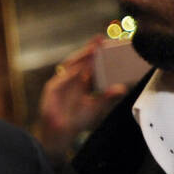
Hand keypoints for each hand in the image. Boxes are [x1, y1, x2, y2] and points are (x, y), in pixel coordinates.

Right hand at [35, 37, 128, 159]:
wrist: (61, 134)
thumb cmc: (76, 121)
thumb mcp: (96, 107)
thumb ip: (107, 97)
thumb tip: (121, 89)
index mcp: (82, 80)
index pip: (91, 63)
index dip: (98, 53)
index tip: (108, 43)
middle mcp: (72, 78)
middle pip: (81, 60)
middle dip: (90, 49)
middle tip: (101, 39)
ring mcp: (61, 82)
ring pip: (71, 65)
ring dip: (81, 57)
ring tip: (92, 49)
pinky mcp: (52, 89)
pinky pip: (62, 78)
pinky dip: (71, 73)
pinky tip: (80, 68)